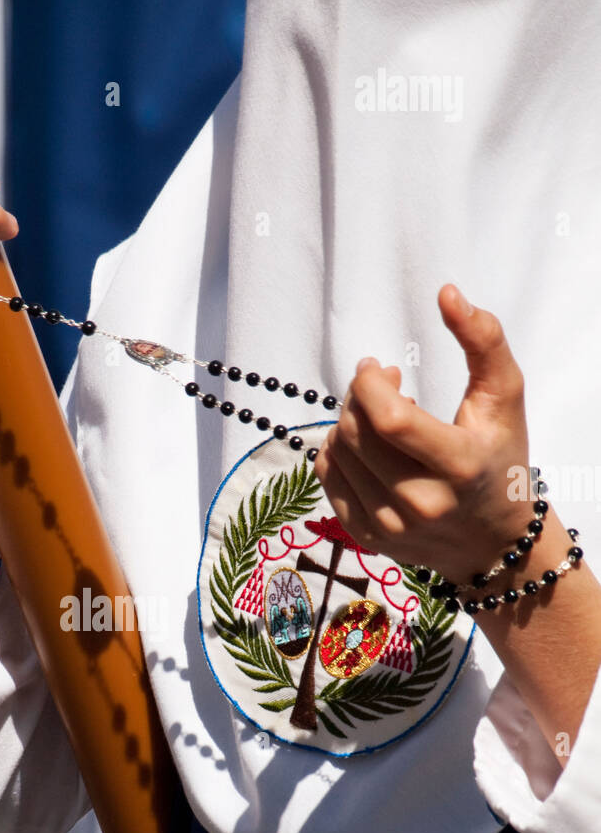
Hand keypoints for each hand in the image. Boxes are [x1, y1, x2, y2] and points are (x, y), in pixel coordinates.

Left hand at [314, 285, 533, 582]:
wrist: (491, 539)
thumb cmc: (499, 456)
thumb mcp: (505, 397)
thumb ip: (483, 340)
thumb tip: (446, 293)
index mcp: (458, 465)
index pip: (388, 419)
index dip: (369, 384)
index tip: (377, 368)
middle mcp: (420, 502)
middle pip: (357, 433)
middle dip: (358, 396)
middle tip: (378, 383)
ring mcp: (390, 525)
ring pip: (337, 453)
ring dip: (348, 420)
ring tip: (378, 415)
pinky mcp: (367, 537)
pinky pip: (328, 478)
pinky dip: (337, 450)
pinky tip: (364, 445)